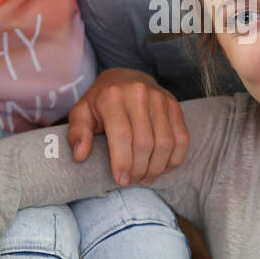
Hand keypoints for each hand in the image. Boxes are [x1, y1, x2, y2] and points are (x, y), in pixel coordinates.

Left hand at [66, 69, 188, 185]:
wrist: (125, 78)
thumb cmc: (100, 102)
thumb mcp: (81, 112)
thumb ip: (78, 133)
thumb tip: (80, 155)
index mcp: (112, 96)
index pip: (122, 134)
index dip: (123, 162)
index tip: (121, 180)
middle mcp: (138, 94)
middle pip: (144, 142)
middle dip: (139, 168)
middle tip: (131, 180)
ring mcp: (160, 98)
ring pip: (165, 142)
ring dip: (156, 167)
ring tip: (145, 177)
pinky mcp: (174, 105)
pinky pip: (181, 138)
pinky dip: (174, 158)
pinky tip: (162, 167)